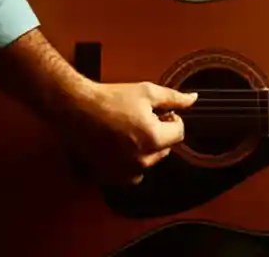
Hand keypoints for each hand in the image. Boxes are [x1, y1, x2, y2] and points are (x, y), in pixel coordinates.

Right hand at [55, 81, 197, 185]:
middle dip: (158, 134)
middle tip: (141, 119)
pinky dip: (127, 162)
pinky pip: (128, 173)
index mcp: (153, 139)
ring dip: (144, 150)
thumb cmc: (110, 98)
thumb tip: (193, 99)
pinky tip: (117, 144)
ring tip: (128, 131)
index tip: (160, 112)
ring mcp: (123, 171)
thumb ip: (174, 98)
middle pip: (164, 149)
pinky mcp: (108, 176)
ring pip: (148, 162)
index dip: (172, 119)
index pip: (179, 133)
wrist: (75, 107)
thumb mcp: (147, 92)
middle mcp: (140, 160)